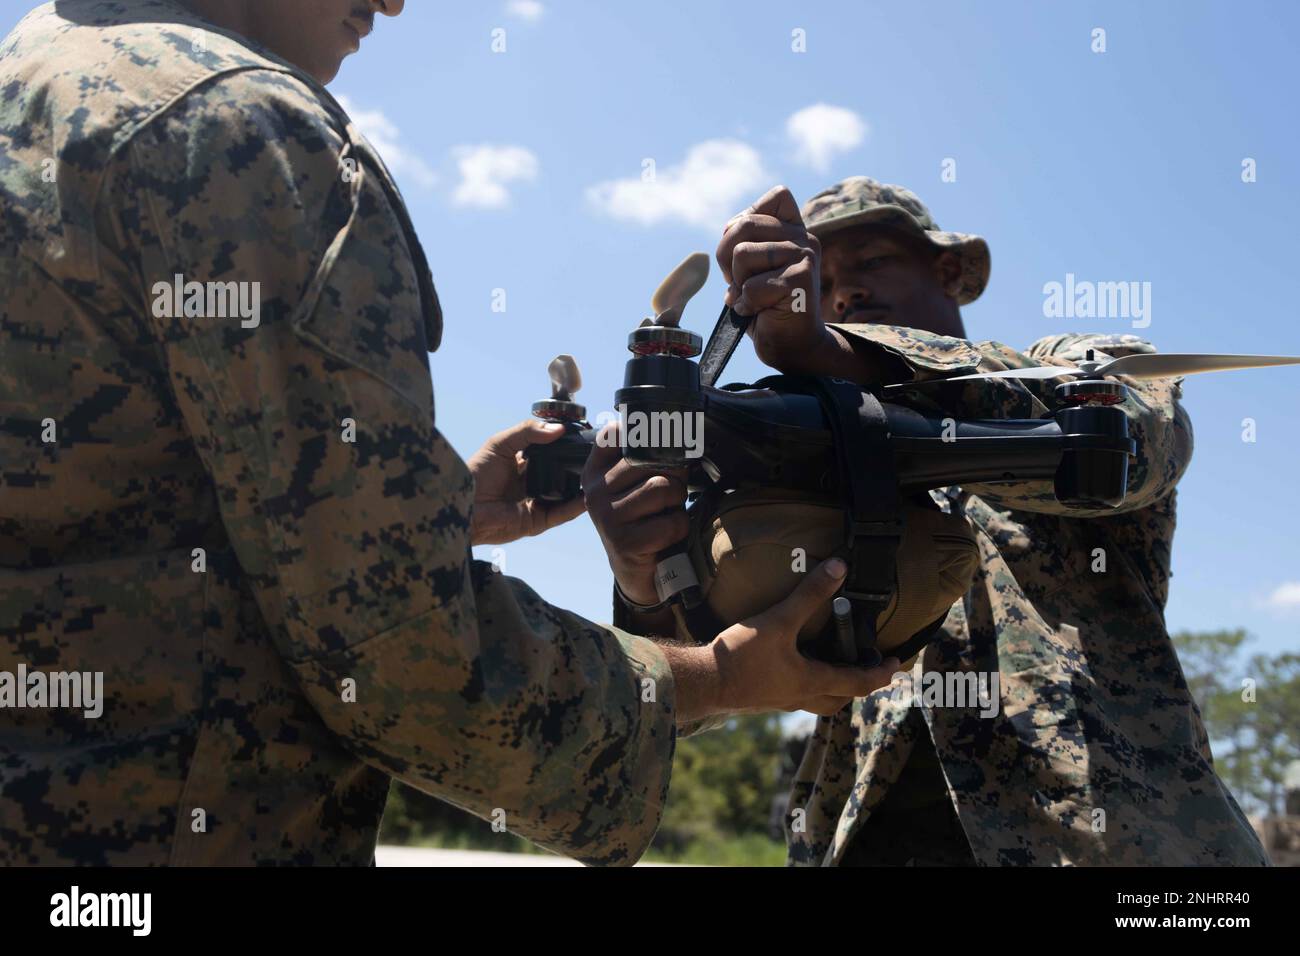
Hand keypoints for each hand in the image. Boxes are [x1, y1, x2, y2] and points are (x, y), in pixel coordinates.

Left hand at [467, 419, 586, 545]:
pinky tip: (587, 495)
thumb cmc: (476, 473)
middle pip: (563, 474)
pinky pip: (562, 514)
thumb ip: (528, 431)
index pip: (553, 454)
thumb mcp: (500, 444)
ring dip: (581, 486)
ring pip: (567, 495)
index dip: (568, 447)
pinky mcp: (538, 521)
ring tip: (598, 474)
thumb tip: (559, 429)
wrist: (462, 505)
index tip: (587, 438)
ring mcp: (537, 503)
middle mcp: (534, 483)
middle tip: (597, 456)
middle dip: (579, 467)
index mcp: (525, 464)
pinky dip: (576, 506)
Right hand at [581, 421, 688, 606]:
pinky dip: (679, 527)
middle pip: (648, 460)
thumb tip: (677, 431)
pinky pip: (671, 522)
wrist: (635, 568)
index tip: (658, 446)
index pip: (615, 434)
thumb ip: (642, 457)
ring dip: (677, 501)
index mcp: (594, 472)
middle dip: (672, 474)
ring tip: (669, 510)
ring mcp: (608, 518)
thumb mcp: (632, 485)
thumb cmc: (641, 518)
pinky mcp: (626, 543)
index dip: (643, 435)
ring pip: (662, 488)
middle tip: (672, 489)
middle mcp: (595, 492)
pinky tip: (667, 534)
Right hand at [665, 558, 899, 721]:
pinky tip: (793, 666)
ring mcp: (780, 700)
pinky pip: (794, 695)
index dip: (879, 673)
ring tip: (832, 667)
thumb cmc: (742, 656)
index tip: (894, 665)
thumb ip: (809, 594)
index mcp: (812, 681)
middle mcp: (800, 696)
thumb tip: (839, 567)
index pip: (857, 682)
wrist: (703, 682)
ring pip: (817, 701)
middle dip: (857, 686)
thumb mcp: (779, 620)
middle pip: (839, 700)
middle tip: (866, 669)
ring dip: (831, 689)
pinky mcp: (762, 698)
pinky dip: (805, 684)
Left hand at [716, 185, 834, 371]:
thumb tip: (729, 234)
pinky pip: (751, 286)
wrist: (793, 346)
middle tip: (740, 283)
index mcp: (796, 230)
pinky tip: (759, 312)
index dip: (745, 221)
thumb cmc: (767, 307)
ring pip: (743, 253)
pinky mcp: (800, 280)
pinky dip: (746, 304)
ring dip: (739, 283)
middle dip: (728, 258)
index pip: (777, 196)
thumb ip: (746, 241)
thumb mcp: (753, 266)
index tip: (743, 254)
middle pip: (745, 224)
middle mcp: (804, 238)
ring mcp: (805, 257)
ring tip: (754, 298)